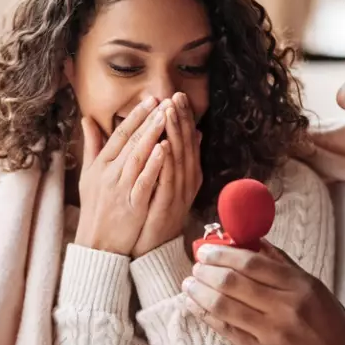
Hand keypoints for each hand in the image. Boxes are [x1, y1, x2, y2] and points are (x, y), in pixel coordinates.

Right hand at [74, 96, 167, 254]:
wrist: (97, 243)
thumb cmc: (95, 208)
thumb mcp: (88, 175)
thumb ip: (92, 146)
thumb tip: (87, 119)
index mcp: (100, 165)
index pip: (119, 135)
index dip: (135, 116)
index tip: (149, 100)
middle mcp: (109, 174)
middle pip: (130, 142)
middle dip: (147, 120)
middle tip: (163, 101)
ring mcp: (120, 189)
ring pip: (138, 157)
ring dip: (152, 136)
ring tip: (166, 117)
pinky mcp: (132, 205)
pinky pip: (144, 181)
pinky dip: (154, 164)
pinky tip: (165, 149)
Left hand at [132, 93, 201, 257]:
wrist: (151, 249)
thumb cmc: (154, 213)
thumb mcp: (165, 181)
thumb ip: (175, 158)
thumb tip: (192, 133)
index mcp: (185, 174)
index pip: (186, 140)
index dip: (183, 118)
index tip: (176, 96)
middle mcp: (186, 182)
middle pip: (186, 145)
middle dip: (181, 119)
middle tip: (176, 96)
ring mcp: (178, 194)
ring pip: (179, 159)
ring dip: (175, 134)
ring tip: (170, 112)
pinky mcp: (167, 206)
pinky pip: (168, 181)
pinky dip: (167, 163)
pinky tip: (164, 146)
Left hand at [183, 242, 344, 344]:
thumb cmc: (337, 333)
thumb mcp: (318, 293)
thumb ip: (286, 268)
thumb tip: (257, 243)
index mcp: (301, 287)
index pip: (252, 262)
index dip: (224, 253)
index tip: (206, 250)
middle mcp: (286, 308)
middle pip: (233, 282)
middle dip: (207, 271)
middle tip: (195, 266)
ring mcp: (272, 334)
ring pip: (225, 306)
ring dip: (200, 292)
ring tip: (189, 285)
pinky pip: (228, 331)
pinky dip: (208, 316)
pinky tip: (196, 307)